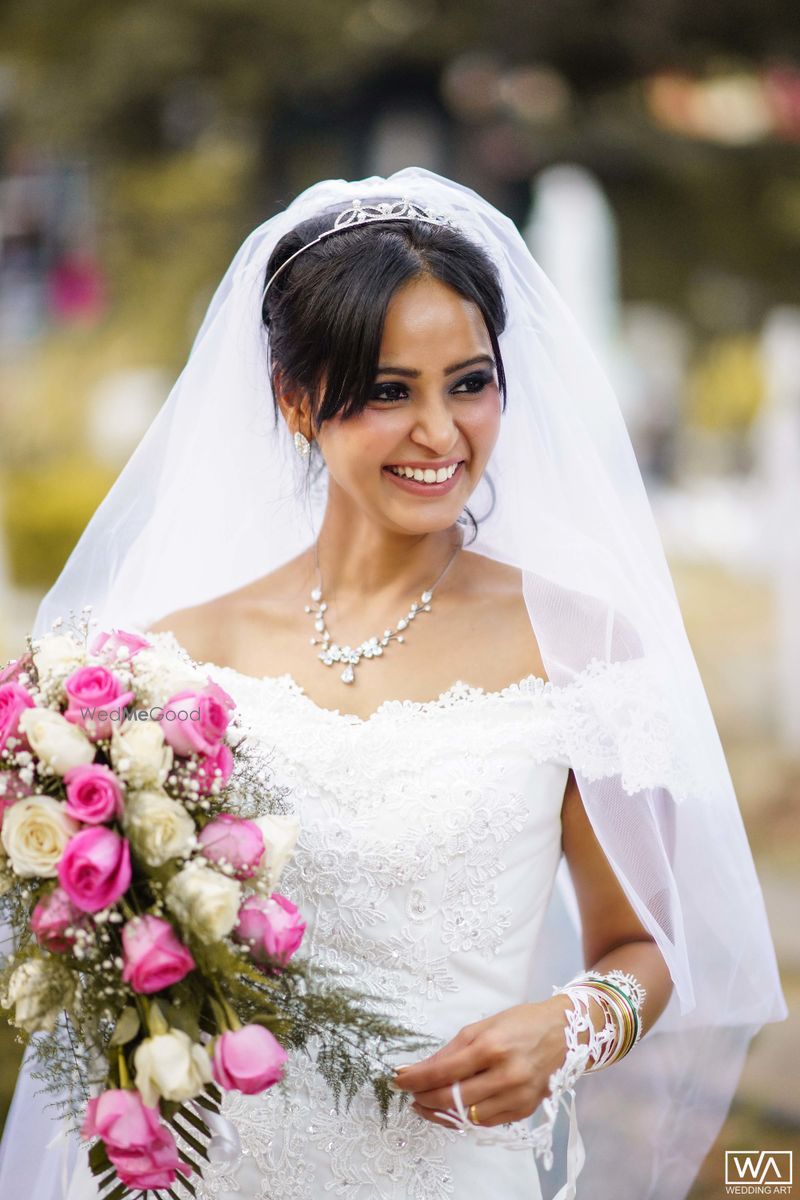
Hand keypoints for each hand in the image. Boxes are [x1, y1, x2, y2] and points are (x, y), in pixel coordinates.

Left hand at [391, 996, 571, 1128]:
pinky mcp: (524, 1111)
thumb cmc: (519, 1023)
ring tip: (426, 1103)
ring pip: (466, 1117)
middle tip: (409, 1094)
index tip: (398, 1079)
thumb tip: (419, 1070)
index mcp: (492, 1047)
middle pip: (451, 1099)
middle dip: (423, 1099)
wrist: (564, 1033)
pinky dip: (464, 1117)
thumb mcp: (481, 1027)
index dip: (416, 1079)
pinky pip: (485, 1122)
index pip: (443, 1072)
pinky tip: (452, 1107)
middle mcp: (506, 1076)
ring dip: (440, 1113)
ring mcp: (517, 1097)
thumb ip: (450, 1051)